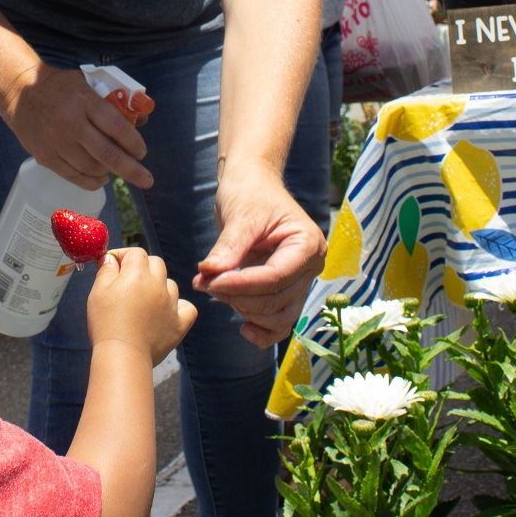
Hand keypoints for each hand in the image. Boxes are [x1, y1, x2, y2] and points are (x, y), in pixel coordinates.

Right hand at [6, 65, 151, 189]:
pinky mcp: (45, 156)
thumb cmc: (61, 88)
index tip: (142, 152)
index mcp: (85, 101)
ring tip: (117, 171)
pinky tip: (100, 178)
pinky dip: (91, 180)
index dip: (133, 143)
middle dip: (131, 170)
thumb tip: (141, 120)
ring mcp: (56, 142)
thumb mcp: (87, 84)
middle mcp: (71, 123)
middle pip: (107, 153)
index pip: (116, 126)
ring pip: (91, 168)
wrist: (20, 92)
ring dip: (109, 173)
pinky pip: (73, 176)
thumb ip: (113, 102)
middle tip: (146, 180)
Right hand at [86, 248, 196, 364]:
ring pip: (170, 285)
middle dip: (142, 267)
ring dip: (159, 287)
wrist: (122, 355)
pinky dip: (179, 307)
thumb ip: (106, 271)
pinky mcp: (179, 324)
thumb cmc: (106, 322)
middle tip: (127, 281)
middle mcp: (159, 285)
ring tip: (143, 302)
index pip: (136, 253)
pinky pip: (187, 308)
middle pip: (156, 263)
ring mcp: (171, 304)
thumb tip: (111, 258)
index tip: (113, 266)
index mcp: (138, 274)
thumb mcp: (98, 292)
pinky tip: (167, 312)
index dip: (123, 256)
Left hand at [194, 173, 325, 345]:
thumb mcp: (239, 215)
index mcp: (307, 244)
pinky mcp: (286, 291)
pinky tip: (242, 328)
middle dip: (237, 297)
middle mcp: (310, 267)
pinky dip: (263, 331)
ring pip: (279, 318)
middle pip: (276, 301)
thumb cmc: (250, 193)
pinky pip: (280, 322)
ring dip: (245, 311)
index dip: (241, 285)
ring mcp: (300, 282)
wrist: (253, 185)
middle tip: (204, 282)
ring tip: (215, 290)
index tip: (210, 281)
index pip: (275, 277)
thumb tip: (208, 274)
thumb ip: (228, 247)